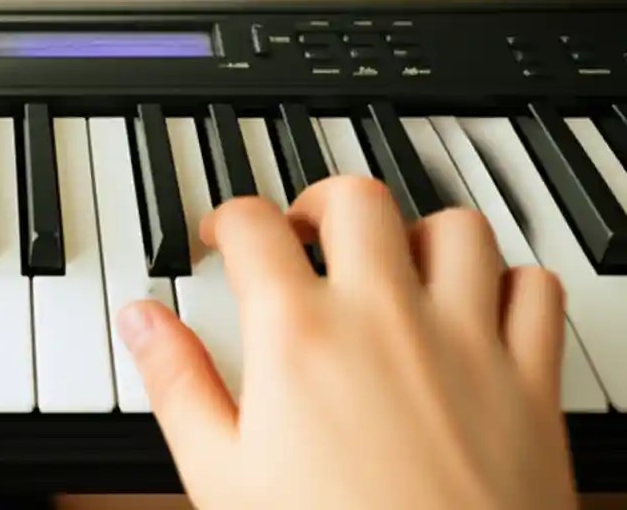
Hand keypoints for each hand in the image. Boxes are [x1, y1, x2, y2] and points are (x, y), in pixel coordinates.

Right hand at [119, 176, 574, 509]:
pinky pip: (533, 289)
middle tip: (301, 233)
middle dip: (318, 202)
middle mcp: (385, 317)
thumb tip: (141, 321)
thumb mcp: (220, 473)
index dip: (224, 219)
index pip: (253, 226)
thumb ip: (176, 382)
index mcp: (300, 335)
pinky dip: (507, 282)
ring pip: (454, 229)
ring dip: (417, 234)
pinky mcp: (529, 379)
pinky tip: (477, 303)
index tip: (221, 237)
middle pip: (356, 200)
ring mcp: (466, 341)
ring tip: (390, 262)